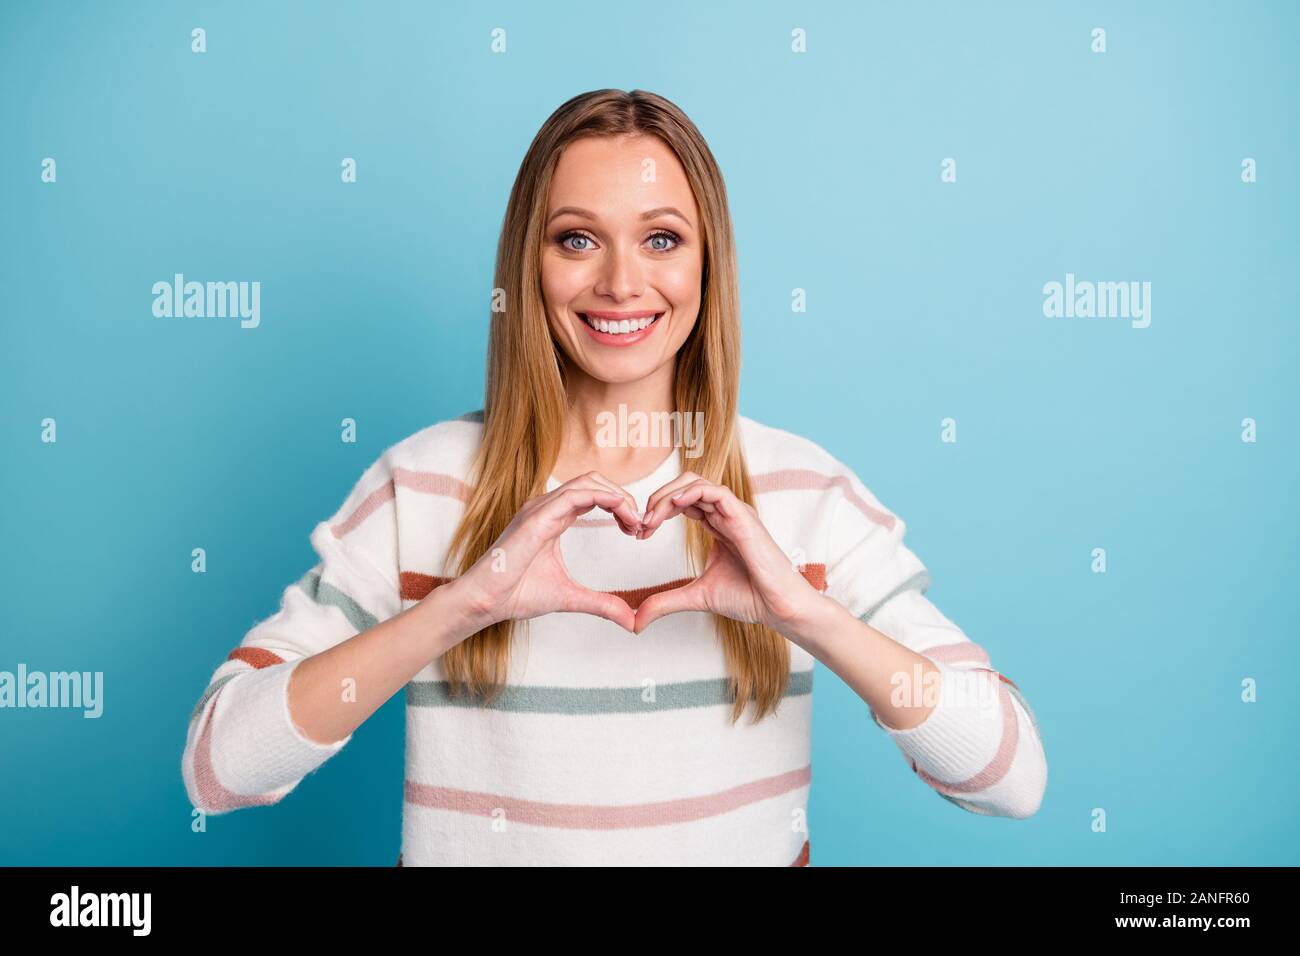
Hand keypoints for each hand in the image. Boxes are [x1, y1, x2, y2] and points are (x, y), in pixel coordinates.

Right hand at [454, 472, 643, 631]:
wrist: (485, 602)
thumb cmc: (516, 595)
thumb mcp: (571, 597)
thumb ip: (602, 604)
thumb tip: (631, 621)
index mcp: (554, 518)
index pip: (594, 495)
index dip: (620, 505)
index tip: (636, 529)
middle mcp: (547, 507)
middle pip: (595, 482)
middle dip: (624, 497)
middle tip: (640, 524)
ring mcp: (540, 508)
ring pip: (588, 482)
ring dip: (618, 496)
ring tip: (634, 520)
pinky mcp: (536, 517)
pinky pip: (575, 495)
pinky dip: (604, 498)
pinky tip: (620, 513)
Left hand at [632, 472, 824, 635]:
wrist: (777, 608)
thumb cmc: (749, 598)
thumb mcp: (695, 597)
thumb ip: (665, 602)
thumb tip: (636, 621)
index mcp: (717, 525)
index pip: (681, 501)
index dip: (657, 511)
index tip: (640, 533)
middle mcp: (725, 514)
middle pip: (684, 486)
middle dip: (657, 499)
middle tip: (640, 524)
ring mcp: (734, 512)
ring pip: (696, 483)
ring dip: (666, 496)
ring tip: (650, 519)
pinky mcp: (743, 517)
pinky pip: (714, 491)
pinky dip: (689, 494)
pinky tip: (671, 509)